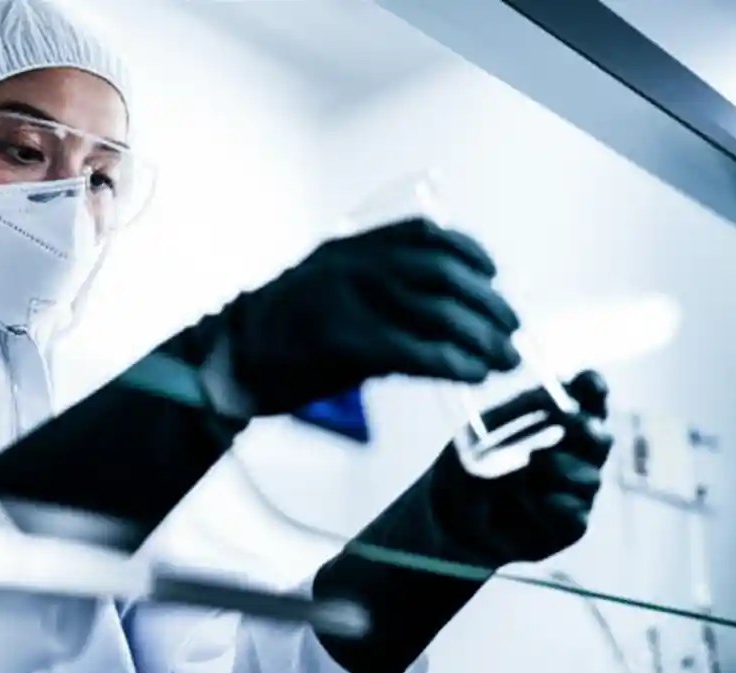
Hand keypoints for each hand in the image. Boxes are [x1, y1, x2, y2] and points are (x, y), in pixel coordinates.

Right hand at [220, 218, 522, 415]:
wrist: (223, 367)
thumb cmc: (277, 340)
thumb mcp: (324, 295)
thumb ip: (372, 292)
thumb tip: (442, 312)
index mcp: (346, 249)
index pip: (423, 235)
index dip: (469, 253)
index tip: (494, 276)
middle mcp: (348, 266)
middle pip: (441, 274)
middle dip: (488, 303)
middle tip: (512, 332)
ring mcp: (343, 300)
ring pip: (436, 311)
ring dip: (480, 337)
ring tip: (502, 359)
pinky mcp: (341, 341)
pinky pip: (414, 349)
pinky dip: (452, 361)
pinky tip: (471, 373)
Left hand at [427, 370, 612, 566]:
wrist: (448, 515)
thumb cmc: (469, 465)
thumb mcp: (483, 432)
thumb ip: (516, 414)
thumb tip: (552, 393)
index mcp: (559, 428)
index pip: (587, 404)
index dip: (593, 391)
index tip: (588, 380)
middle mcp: (574, 458)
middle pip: (600, 440)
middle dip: (588, 428)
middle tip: (572, 422)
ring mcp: (573, 494)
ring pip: (591, 478)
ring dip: (564, 467)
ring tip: (536, 461)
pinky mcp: (566, 528)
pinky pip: (576, 516)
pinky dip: (557, 505)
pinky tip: (536, 498)